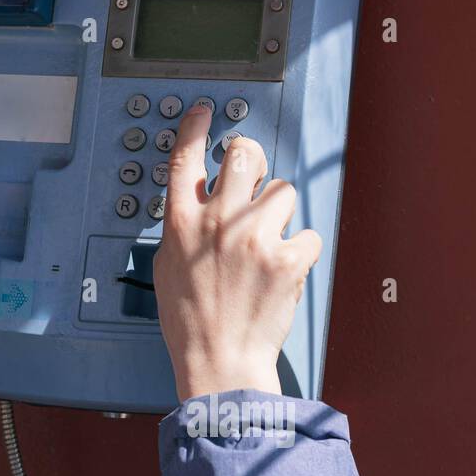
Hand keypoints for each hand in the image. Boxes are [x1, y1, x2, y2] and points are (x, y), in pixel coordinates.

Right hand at [154, 104, 322, 401]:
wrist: (220, 362)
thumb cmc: (190, 325)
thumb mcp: (167, 268)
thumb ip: (183, 229)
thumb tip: (197, 205)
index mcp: (183, 224)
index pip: (186, 158)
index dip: (196, 128)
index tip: (204, 114)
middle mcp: (218, 223)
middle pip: (243, 154)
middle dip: (252, 159)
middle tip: (254, 177)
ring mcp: (255, 238)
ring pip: (283, 190)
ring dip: (280, 211)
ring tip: (271, 240)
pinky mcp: (287, 258)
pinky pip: (307, 233)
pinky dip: (301, 250)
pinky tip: (287, 269)